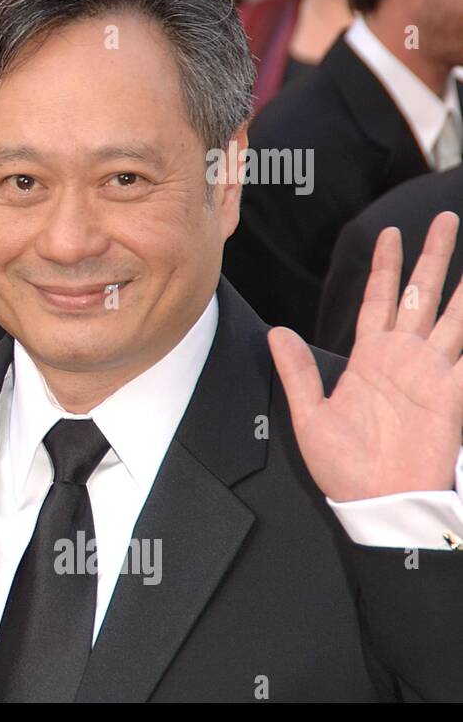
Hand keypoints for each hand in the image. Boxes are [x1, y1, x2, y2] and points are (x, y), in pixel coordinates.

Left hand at [268, 211, 462, 501]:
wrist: (376, 503)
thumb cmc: (343, 468)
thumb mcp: (310, 415)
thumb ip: (298, 372)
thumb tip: (277, 332)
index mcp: (370, 359)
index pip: (380, 301)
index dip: (386, 268)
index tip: (389, 234)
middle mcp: (405, 359)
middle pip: (422, 296)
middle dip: (433, 257)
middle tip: (445, 218)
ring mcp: (432, 374)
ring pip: (454, 316)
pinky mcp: (452, 394)